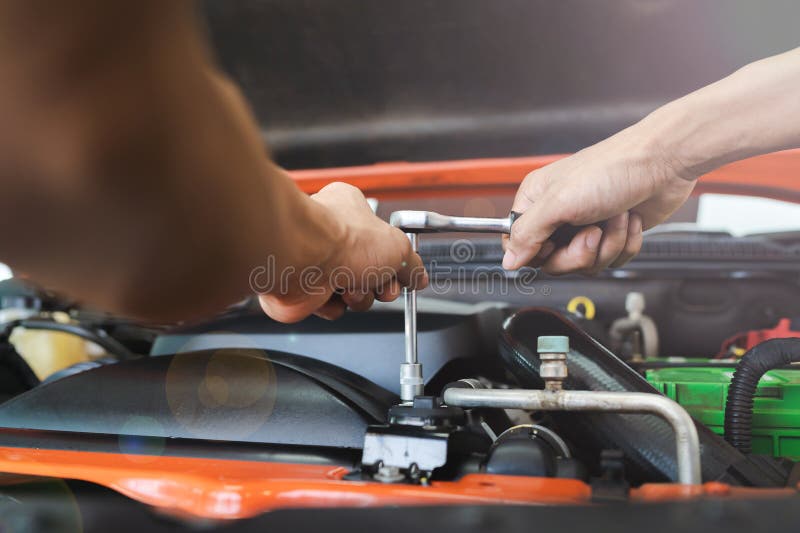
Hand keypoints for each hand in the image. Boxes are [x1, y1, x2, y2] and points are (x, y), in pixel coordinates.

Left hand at [259, 183, 427, 321]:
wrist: (298, 260)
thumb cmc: (338, 240)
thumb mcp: (396, 248)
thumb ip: (412, 264)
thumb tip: (419, 275)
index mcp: (353, 212)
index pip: (383, 241)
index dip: (396, 260)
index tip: (403, 271)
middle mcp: (334, 236)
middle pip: (372, 272)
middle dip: (380, 285)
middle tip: (379, 283)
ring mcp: (319, 263)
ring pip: (353, 292)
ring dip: (358, 296)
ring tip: (349, 285)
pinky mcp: (305, 289)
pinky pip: (332, 307)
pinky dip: (334, 305)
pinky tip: (329, 293)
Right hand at [502, 125, 696, 273]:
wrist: (664, 164)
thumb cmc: (613, 168)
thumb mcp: (559, 202)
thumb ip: (528, 233)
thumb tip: (509, 259)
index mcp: (538, 201)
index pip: (520, 244)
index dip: (536, 253)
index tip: (552, 246)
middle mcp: (559, 214)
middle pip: (554, 261)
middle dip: (579, 252)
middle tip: (591, 232)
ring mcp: (586, 225)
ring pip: (584, 263)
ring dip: (607, 245)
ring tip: (614, 218)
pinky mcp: (612, 234)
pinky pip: (611, 259)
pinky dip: (624, 244)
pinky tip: (628, 221)